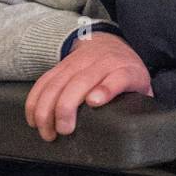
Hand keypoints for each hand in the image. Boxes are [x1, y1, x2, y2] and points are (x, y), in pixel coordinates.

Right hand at [25, 31, 151, 141]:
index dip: (106, 89)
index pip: (118, 77)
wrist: (110, 43)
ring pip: (58, 83)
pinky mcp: (60, 66)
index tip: (94, 101)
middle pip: (81, 82)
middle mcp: (101, 63)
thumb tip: (141, 129)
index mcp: (126, 70)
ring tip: (47, 132)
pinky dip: (35, 101)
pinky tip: (34, 120)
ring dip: (47, 109)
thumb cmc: (126, 72)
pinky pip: (43, 82)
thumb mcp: (140, 85)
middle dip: (67, 106)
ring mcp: (78, 63)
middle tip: (64, 130)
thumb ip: (140, 103)